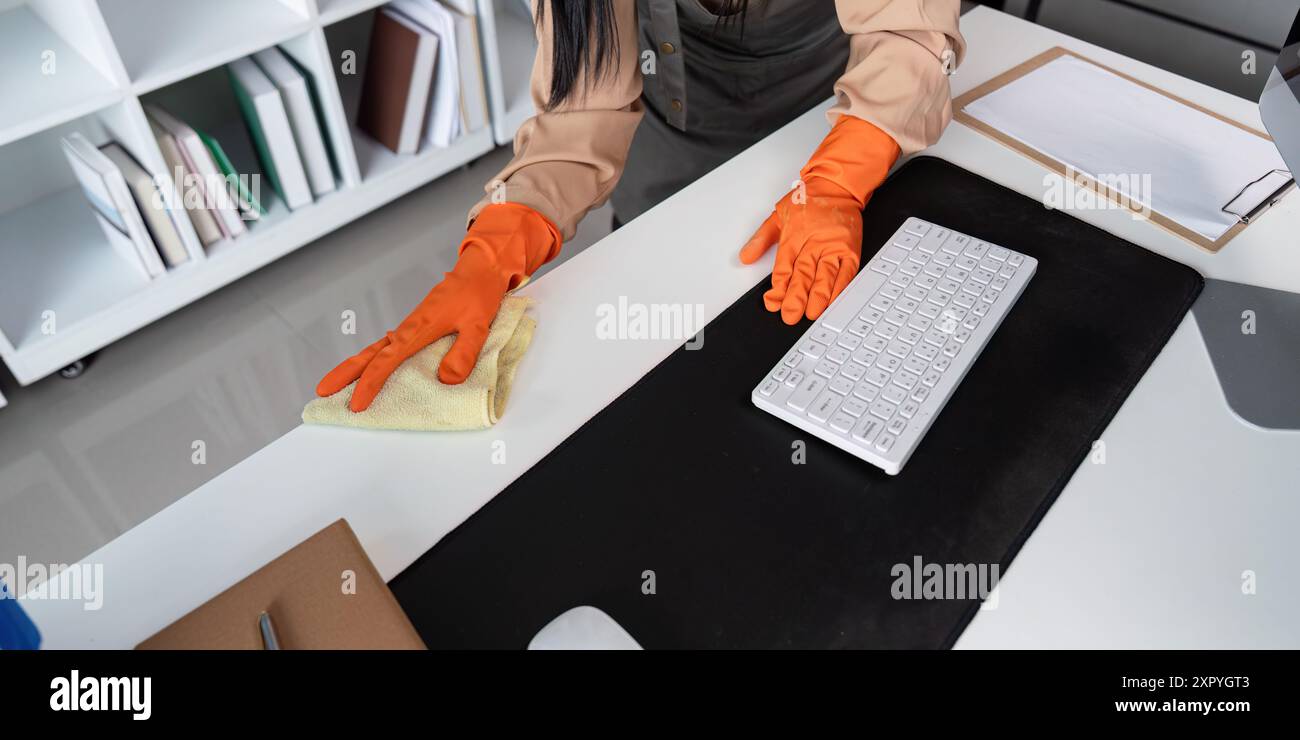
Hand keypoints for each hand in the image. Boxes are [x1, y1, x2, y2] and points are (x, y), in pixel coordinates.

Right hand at [316, 203, 559, 411]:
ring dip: (355, 367)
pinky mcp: (415, 327)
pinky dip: (374, 360)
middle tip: (321, 391)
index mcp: (417, 329)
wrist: (479, 271)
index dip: (369, 384)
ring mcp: (409, 328)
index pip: (386, 361)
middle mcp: (408, 329)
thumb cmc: (478, 295)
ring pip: (374, 350)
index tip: (356, 404)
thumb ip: (464, 352)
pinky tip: (370, 369)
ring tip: (336, 385)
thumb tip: (446, 379)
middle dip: (344, 373)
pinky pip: (388, 347)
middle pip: (368, 354)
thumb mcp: (478, 324)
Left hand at [739, 178, 863, 323]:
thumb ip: (761, 239)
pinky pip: (846, 273)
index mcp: (794, 235)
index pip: (784, 267)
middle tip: (790, 314)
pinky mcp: (850, 250)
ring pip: (825, 276)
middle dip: (796, 297)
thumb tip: (745, 257)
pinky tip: (833, 301)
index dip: (778, 287)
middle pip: (804, 274)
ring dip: (818, 297)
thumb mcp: (777, 215)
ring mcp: (833, 246)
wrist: (837, 185)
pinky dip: (839, 289)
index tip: (773, 302)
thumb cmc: (808, 200)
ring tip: (812, 313)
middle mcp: (814, 242)